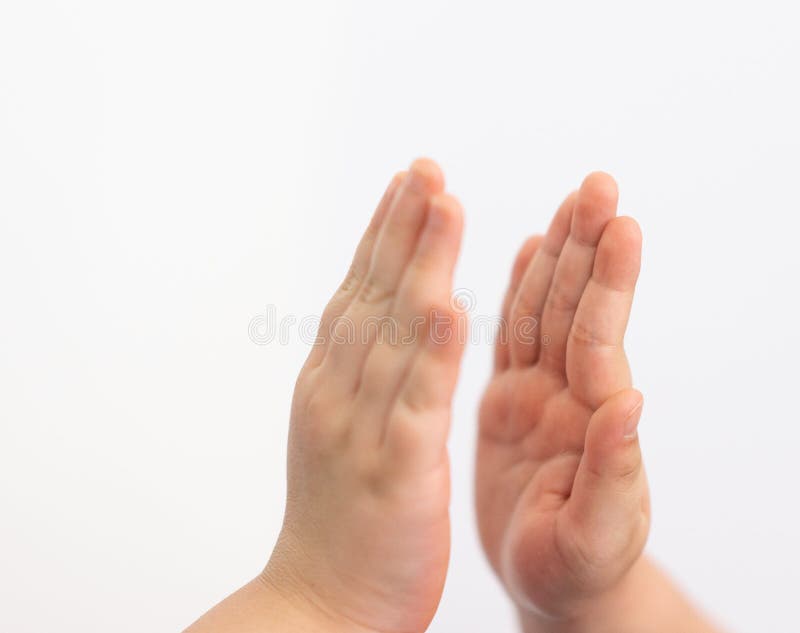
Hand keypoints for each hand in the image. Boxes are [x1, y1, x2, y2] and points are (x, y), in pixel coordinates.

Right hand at [266, 159, 465, 632]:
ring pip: (395, 333)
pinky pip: (418, 400)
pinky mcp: (397, 470)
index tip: (408, 184)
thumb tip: (365, 324)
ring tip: (443, 203)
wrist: (318, 605)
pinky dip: (432, 349)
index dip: (384, 236)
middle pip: (374, 296)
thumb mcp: (334, 433)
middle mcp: (339, 393)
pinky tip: (451, 303)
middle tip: (426, 167)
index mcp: (331, 385)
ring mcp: (364, 428)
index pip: (360, 295)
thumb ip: (351, 377)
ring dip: (419, 263)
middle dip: (402, 226)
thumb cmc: (338, 523)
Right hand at [476, 173, 648, 621]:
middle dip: (587, 245)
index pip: (597, 340)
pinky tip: (528, 251)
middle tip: (599, 185)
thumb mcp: (595, 537)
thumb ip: (614, 474)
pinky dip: (523, 289)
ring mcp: (541, 396)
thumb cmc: (576, 572)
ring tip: (571, 201)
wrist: (554, 585)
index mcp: (588, 424)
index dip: (606, 283)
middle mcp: (569, 397)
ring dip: (559, 254)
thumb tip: (631, 407)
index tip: (620, 224)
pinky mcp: (511, 403)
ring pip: (547, 311)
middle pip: (577, 308)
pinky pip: (516, 336)